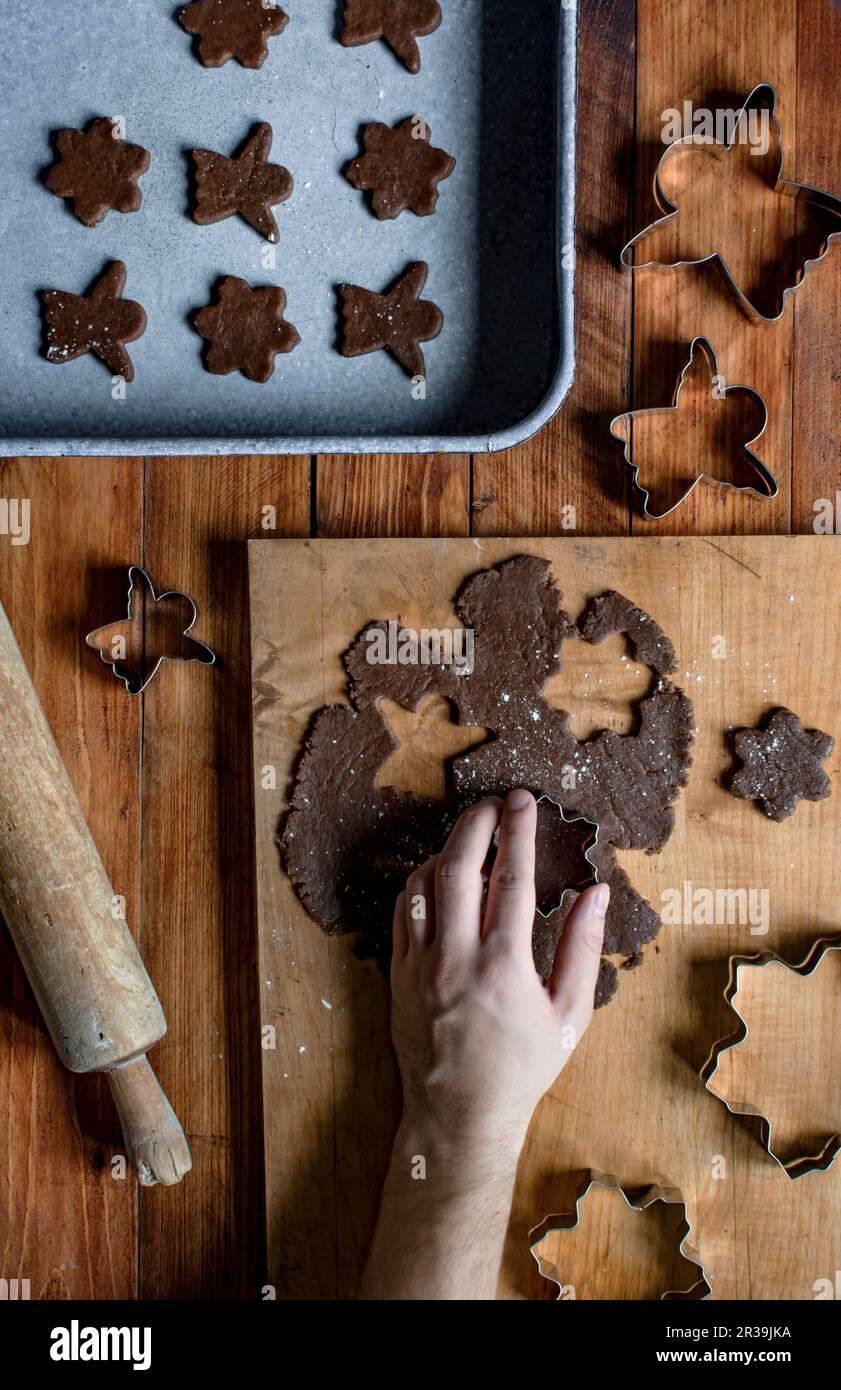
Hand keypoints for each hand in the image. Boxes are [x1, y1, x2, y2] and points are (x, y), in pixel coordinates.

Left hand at [390, 788, 609, 1151]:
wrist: (460, 1116)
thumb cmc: (522, 1068)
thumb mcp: (570, 1015)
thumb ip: (583, 949)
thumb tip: (596, 894)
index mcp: (503, 967)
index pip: (510, 880)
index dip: (518, 833)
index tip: (523, 802)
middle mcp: (455, 960)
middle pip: (457, 868)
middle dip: (475, 825)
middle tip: (493, 804)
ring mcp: (418, 967)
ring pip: (422, 886)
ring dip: (445, 851)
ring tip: (470, 836)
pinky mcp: (396, 976)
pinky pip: (402, 912)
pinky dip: (420, 883)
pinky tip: (439, 875)